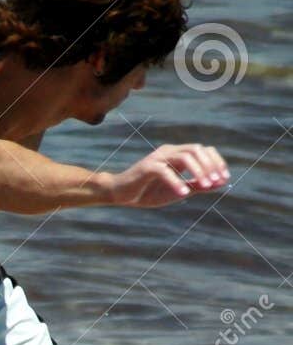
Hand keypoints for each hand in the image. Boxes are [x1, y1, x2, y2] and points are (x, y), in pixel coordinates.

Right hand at [108, 143, 229, 207]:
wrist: (121, 195)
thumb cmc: (149, 192)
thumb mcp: (179, 190)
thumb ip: (198, 185)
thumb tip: (221, 183)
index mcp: (178, 155)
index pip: (203, 150)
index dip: (217, 162)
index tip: (224, 178)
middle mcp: (169, 152)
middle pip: (197, 149)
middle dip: (210, 165)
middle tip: (216, 181)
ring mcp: (158, 158)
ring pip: (185, 156)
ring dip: (198, 171)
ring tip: (205, 186)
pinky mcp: (147, 167)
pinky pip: (165, 171)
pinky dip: (176, 181)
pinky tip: (183, 192)